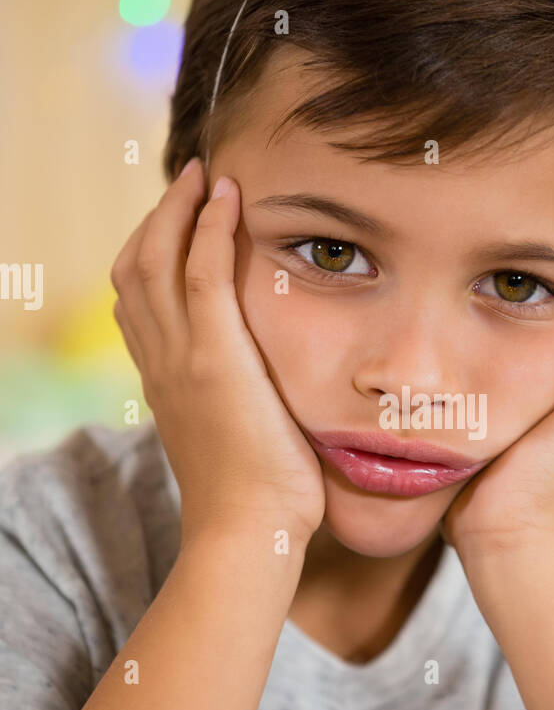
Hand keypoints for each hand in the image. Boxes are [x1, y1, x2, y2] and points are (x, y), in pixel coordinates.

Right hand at [111, 158, 325, 547]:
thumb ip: (234, 402)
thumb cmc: (258, 499)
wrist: (250, 532)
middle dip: (158, 216)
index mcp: (161, 380)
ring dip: (179, 208)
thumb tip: (262, 389)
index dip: (151, 251)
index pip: (136, 299)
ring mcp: (181, 358)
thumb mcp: (235, 437)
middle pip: (134, 267)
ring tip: (206, 177)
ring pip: (156, 259)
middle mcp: (159, 362)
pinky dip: (208, 228)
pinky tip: (228, 199)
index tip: (179, 221)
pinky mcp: (215, 359)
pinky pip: (200, 274)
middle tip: (191, 179)